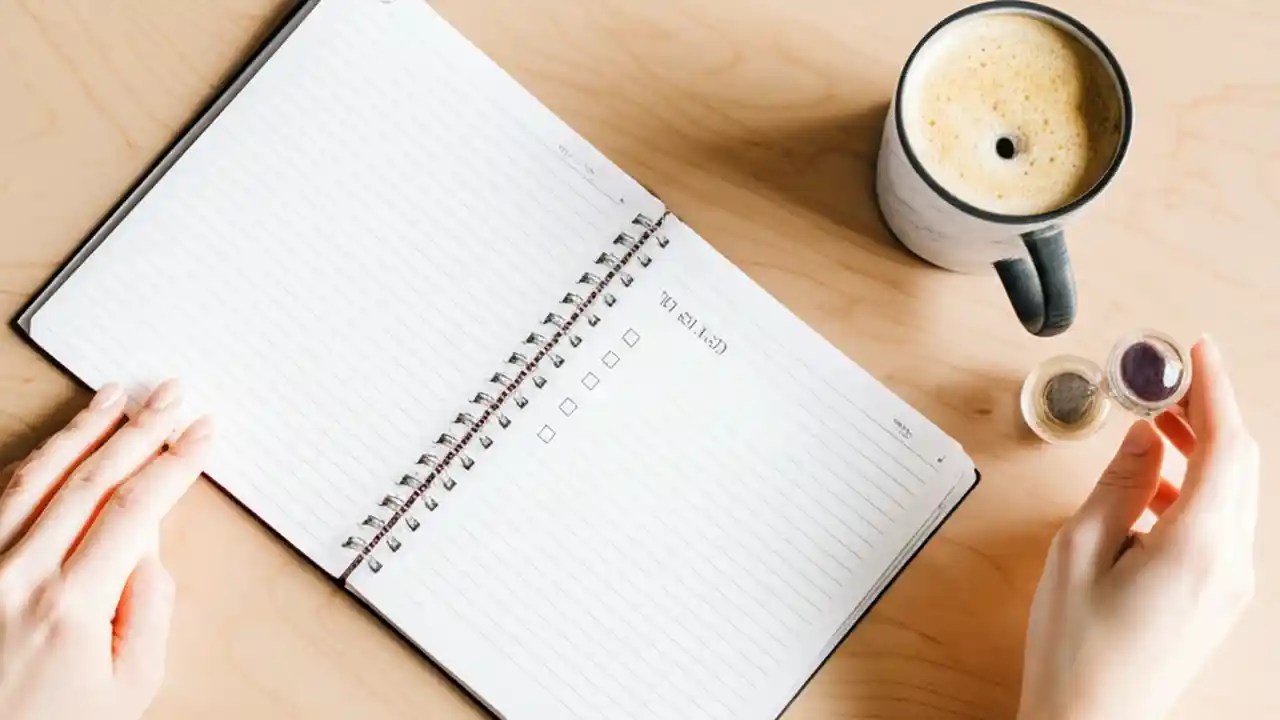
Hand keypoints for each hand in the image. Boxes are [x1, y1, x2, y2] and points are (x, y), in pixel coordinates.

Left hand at [0, 381, 210, 719]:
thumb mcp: (126, 691)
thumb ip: (148, 615)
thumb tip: (150, 552)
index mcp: (70, 606)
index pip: (136, 509)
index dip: (174, 463)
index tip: (202, 432)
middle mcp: (17, 577)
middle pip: (90, 480)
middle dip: (140, 430)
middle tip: (172, 393)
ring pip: (34, 478)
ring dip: (82, 430)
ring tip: (116, 397)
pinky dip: (32, 462)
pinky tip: (59, 442)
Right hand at [1018, 337, 1257, 719]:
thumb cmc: (1075, 646)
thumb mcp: (1079, 552)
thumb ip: (1118, 485)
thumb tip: (1146, 436)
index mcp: (1199, 546)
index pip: (1226, 445)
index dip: (1213, 389)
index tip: (1195, 349)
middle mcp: (1231, 563)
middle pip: (1240, 465)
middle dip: (1208, 413)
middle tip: (1164, 380)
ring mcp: (1231, 585)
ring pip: (1233, 494)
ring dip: (1202, 450)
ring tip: (1154, 424)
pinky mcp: (1218, 599)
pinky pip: (1221, 526)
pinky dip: (1196, 489)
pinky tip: (1153, 486)